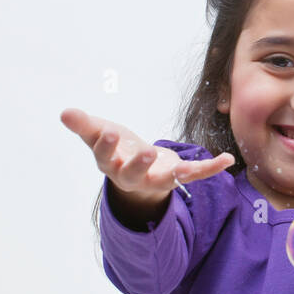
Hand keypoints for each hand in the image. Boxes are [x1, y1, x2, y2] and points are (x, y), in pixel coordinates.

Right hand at [59, 107, 233, 200]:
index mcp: (110, 164)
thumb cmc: (117, 149)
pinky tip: (227, 159)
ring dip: (177, 173)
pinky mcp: (177, 177)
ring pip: (165, 180)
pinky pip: (196, 175)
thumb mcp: (100, 135)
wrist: (137, 171)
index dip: (106, 147)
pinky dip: (211, 168)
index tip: (109, 133)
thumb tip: (65, 113)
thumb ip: (84, 126)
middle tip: (147, 152)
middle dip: (139, 164)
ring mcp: (156, 179)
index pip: (104, 157)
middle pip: (132, 174)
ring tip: (186, 168)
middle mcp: (132, 176)